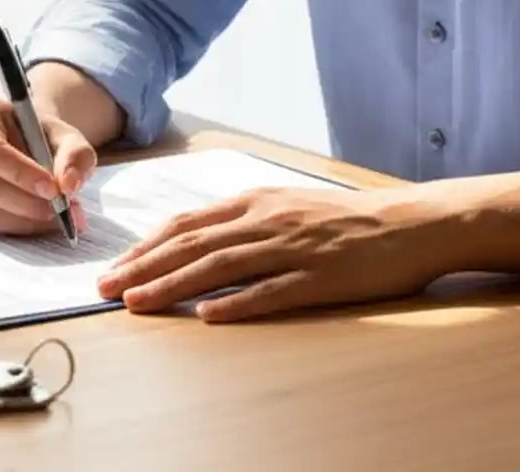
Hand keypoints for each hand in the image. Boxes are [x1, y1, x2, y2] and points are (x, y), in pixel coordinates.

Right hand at [0, 97, 95, 233]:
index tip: (53, 189)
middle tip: (58, 210)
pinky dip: (10, 227)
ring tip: (54, 218)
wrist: (19, 140)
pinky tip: (34, 221)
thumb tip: (68, 185)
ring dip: (20, 220)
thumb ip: (74, 154)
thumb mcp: (63, 133)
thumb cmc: (36, 134)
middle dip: (23, 203)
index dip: (19, 173)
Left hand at [97, 186, 455, 321]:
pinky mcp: (320, 277)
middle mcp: (266, 221)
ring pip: (220, 267)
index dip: (146, 246)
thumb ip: (243, 220)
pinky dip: (238, 303)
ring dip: (172, 286)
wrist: (414, 222)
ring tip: (137, 303)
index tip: (116, 266)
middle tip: (105, 288)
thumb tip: (196, 240)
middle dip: (142, 267)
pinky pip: (273, 291)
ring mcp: (292, 248)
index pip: (186, 224)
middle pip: (191, 245)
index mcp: (255, 202)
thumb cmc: (347, 219)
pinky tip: (208, 315)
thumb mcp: (287, 206)